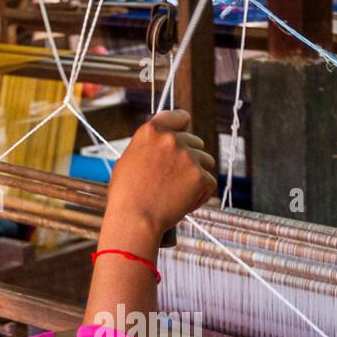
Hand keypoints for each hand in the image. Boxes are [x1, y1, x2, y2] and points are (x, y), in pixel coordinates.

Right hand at [102, 110, 216, 252]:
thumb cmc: (126, 195)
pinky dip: (201, 195)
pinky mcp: (200, 176)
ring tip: (179, 193)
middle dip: (189, 158)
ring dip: (196, 175)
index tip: (184, 134)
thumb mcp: (129, 159)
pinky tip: (184, 204)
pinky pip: (210, 182)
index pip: (180, 116)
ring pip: (206, 161)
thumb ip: (150, 146)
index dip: (183, 127)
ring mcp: (188, 157)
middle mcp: (172, 139)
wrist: (135, 220)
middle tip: (175, 179)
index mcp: (152, 130)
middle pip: (196, 142)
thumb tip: (164, 143)